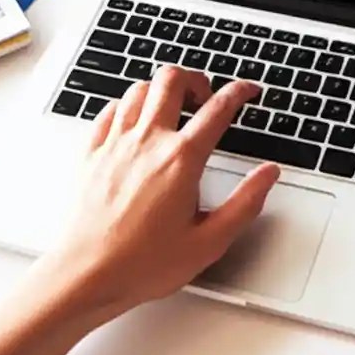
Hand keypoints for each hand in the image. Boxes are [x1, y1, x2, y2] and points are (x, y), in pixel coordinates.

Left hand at [43, 66, 280, 319]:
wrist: (86, 275)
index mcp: (181, 160)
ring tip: (172, 107)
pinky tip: (134, 122)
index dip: (239, 92)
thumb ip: (246, 203)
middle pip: (172, 80)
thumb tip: (268, 174)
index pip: (218, 109)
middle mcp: (147, 142)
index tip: (248, 91)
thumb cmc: (143, 264)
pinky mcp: (91, 154)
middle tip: (205, 97)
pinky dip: (126, 107)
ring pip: (139, 89)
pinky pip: (109, 111)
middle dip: (195, 79)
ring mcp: (116, 144)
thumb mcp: (210, 241)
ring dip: (160, 90)